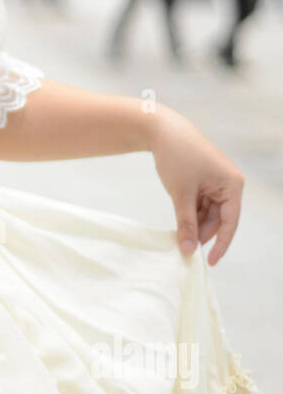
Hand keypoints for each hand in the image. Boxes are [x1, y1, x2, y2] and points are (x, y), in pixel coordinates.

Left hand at [147, 104, 244, 264]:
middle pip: (218, 220)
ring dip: (194, 225)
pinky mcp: (204, 182)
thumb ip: (186, 224)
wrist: (162, 130)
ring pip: (207, 214)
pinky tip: (179, 226)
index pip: (230, 222)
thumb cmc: (177, 158)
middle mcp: (229, 185)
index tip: (210, 263)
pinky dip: (190, 215)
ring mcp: (216, 184)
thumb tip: (188, 250)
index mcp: (232, 185)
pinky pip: (200, 206)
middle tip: (183, 250)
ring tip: (178, 237)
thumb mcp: (182, 195)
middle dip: (201, 233)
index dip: (220, 244)